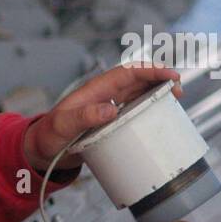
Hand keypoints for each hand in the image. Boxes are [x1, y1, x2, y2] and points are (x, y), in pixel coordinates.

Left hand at [23, 62, 182, 172]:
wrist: (42, 150)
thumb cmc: (49, 135)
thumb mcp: (64, 125)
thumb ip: (84, 116)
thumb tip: (110, 109)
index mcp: (95, 89)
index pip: (127, 73)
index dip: (149, 71)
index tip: (168, 74)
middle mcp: (105, 95)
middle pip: (137, 80)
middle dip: (159, 79)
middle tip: (178, 89)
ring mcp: (109, 107)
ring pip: (139, 93)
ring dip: (157, 92)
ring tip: (175, 99)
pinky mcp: (111, 121)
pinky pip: (135, 109)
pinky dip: (149, 108)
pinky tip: (159, 116)